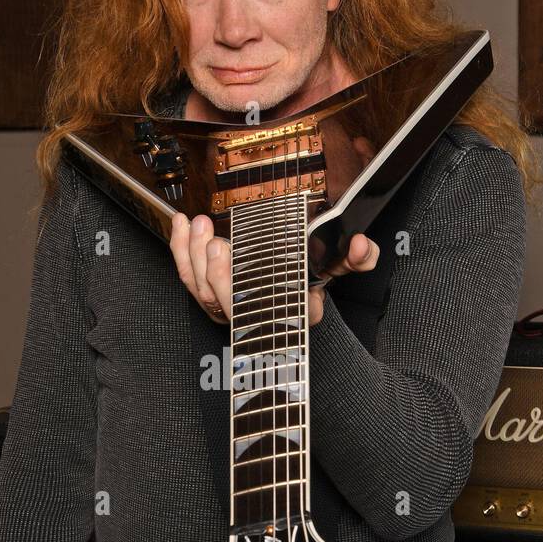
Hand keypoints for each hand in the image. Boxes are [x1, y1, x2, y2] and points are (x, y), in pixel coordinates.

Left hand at [170, 211, 379, 325]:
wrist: (289, 292)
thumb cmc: (310, 281)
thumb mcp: (342, 268)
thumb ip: (360, 258)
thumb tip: (362, 246)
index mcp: (288, 314)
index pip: (270, 312)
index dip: (252, 293)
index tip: (245, 262)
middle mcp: (255, 317)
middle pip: (226, 304)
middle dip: (217, 274)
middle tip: (217, 243)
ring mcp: (228, 307)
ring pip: (202, 291)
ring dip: (195, 256)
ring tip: (201, 225)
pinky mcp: (207, 294)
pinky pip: (187, 278)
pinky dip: (180, 250)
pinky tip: (182, 225)